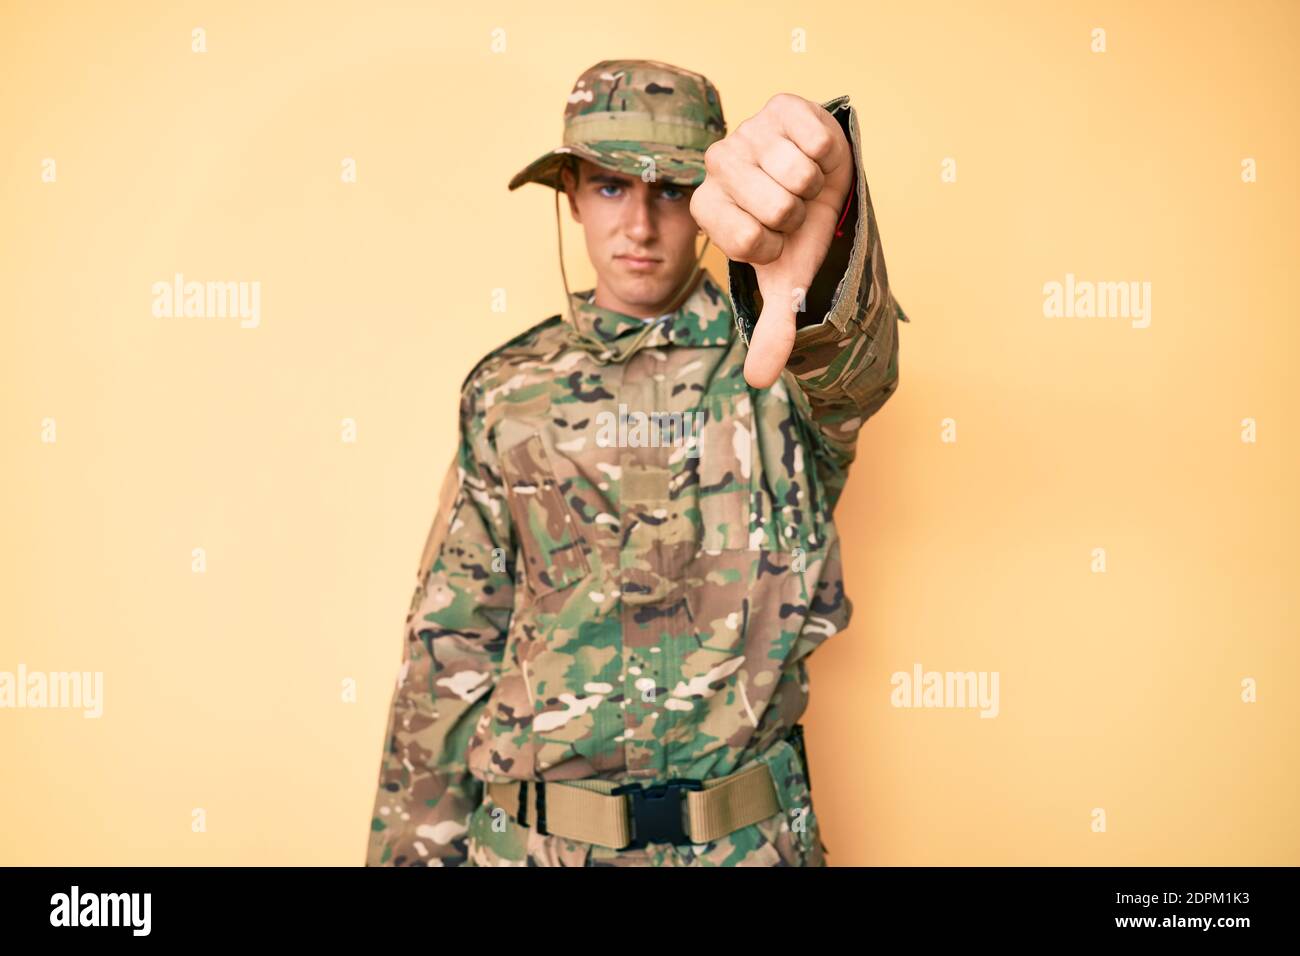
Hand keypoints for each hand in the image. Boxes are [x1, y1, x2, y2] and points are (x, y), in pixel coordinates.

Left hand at [690, 93, 852, 387]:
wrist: (823, 182)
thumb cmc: (795, 232)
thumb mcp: (785, 281)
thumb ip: (773, 330)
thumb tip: (759, 381)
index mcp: (706, 208)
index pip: (747, 240)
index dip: (774, 246)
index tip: (774, 239)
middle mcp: (716, 165)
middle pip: (775, 207)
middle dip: (796, 216)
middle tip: (791, 209)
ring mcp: (746, 131)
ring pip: (796, 173)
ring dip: (812, 185)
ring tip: (801, 183)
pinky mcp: (779, 106)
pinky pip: (814, 139)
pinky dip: (826, 153)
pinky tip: (813, 155)